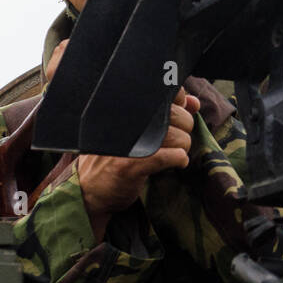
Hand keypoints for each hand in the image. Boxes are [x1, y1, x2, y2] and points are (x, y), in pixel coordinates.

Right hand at [44, 46, 200, 239]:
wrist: (88, 190)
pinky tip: (175, 162)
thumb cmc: (114, 156)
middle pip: (176, 115)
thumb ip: (166, 112)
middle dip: (184, 127)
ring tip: (173, 152)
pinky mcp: (132, 165)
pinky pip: (173, 156)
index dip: (179, 102)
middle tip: (175, 139)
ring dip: (183, 146)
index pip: (164, 92)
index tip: (177, 114)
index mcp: (126, 107)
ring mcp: (128, 142)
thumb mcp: (137, 129)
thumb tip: (194, 102)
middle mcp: (125, 120)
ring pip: (178, 137)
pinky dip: (179, 159)